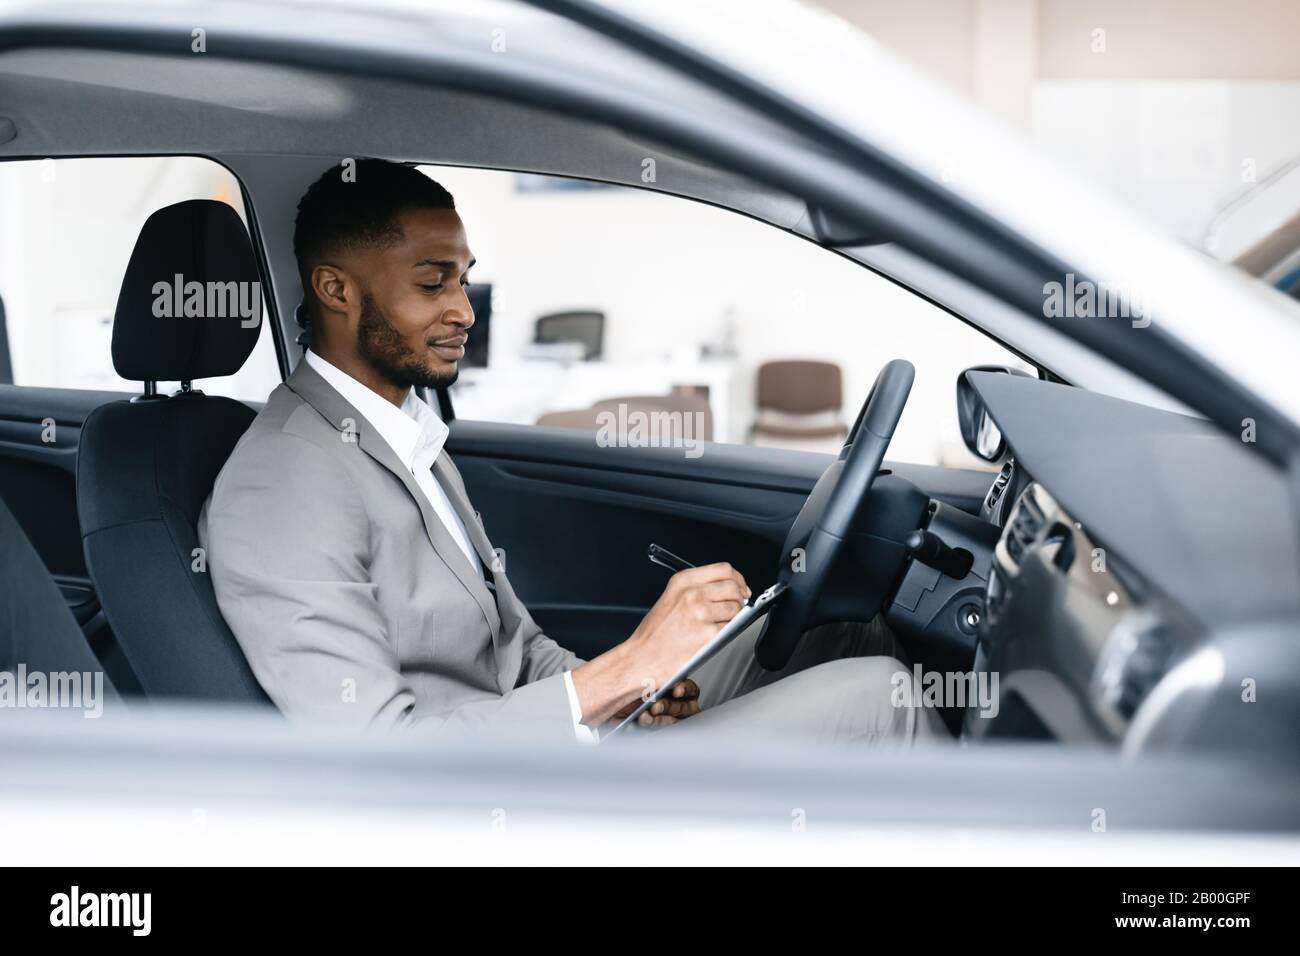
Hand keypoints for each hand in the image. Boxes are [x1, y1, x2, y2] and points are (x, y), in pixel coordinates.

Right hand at [571, 563, 747, 726]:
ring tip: (719, 623)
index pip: (723, 569)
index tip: (740, 587)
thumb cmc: (654, 633)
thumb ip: (697, 588)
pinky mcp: (708, 633)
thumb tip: (726, 587)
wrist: (642, 657)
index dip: (737, 578)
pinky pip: (730, 628)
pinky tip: (713, 636)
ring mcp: (701, 613)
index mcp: (682, 581)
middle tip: (738, 605)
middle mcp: (692, 594)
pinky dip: (726, 632)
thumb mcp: (671, 597)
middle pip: (733, 586)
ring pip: (735, 608)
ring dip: (734, 616)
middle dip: (740, 597)